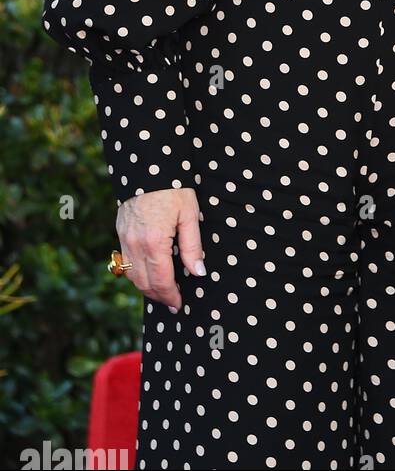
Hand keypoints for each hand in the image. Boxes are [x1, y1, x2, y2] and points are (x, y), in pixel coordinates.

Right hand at [114, 188, 204, 310]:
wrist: (148, 166)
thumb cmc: (174, 188)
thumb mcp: (190, 215)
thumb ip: (193, 247)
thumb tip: (198, 273)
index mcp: (155, 242)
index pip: (161, 280)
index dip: (171, 296)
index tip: (179, 305)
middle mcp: (135, 244)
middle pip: (144, 283)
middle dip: (158, 296)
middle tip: (172, 303)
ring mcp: (124, 239)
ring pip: (131, 275)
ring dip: (146, 287)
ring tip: (162, 292)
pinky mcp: (120, 233)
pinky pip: (125, 262)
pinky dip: (136, 273)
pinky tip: (149, 273)